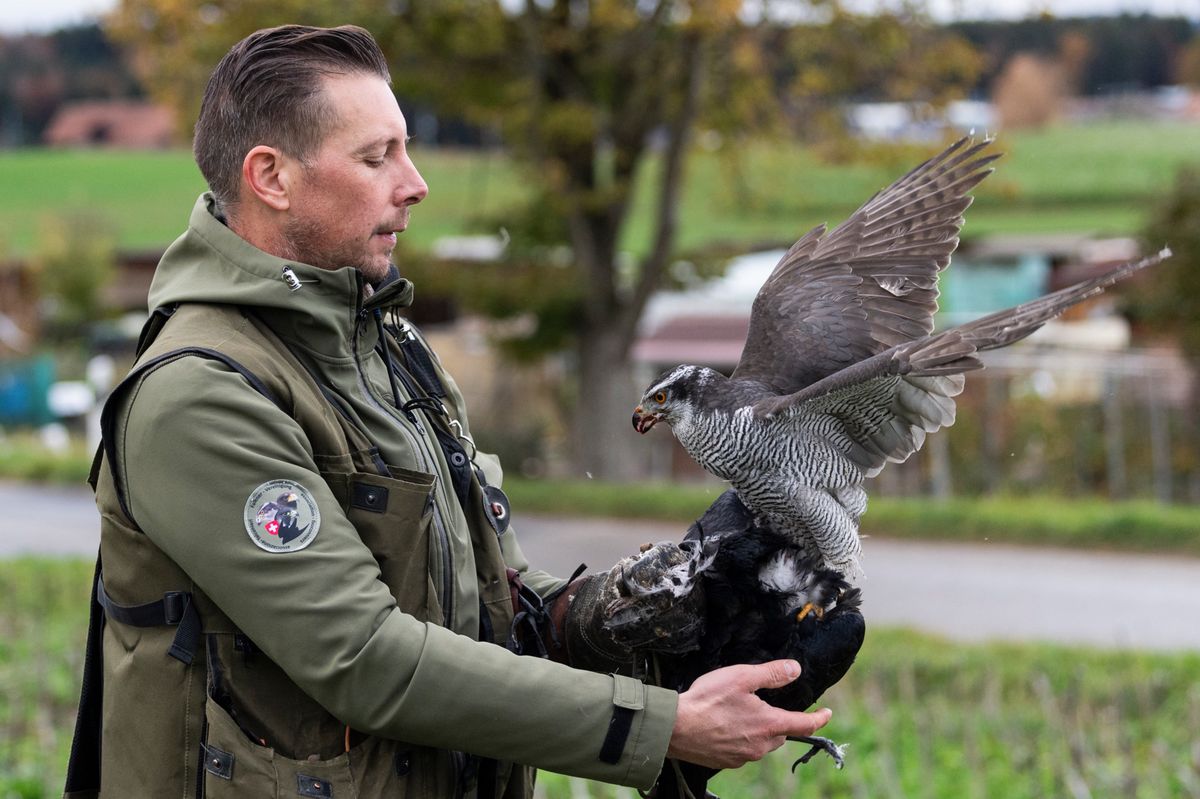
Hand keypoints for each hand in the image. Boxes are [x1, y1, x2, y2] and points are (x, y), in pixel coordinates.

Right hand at [666, 659, 832, 769]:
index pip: (804, 724)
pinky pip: (744, 750)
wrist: (675, 727)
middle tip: (764, 704)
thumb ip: (771, 674)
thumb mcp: (741, 677)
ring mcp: (744, 757)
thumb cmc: (707, 700)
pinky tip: (725, 726)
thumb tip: (795, 669)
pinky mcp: (728, 762)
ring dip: (759, 730)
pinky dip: (742, 739)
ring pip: (762, 743)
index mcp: (769, 725)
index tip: (827, 714)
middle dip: (779, 720)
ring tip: (740, 713)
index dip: (819, 718)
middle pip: (781, 733)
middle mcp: (761, 746)